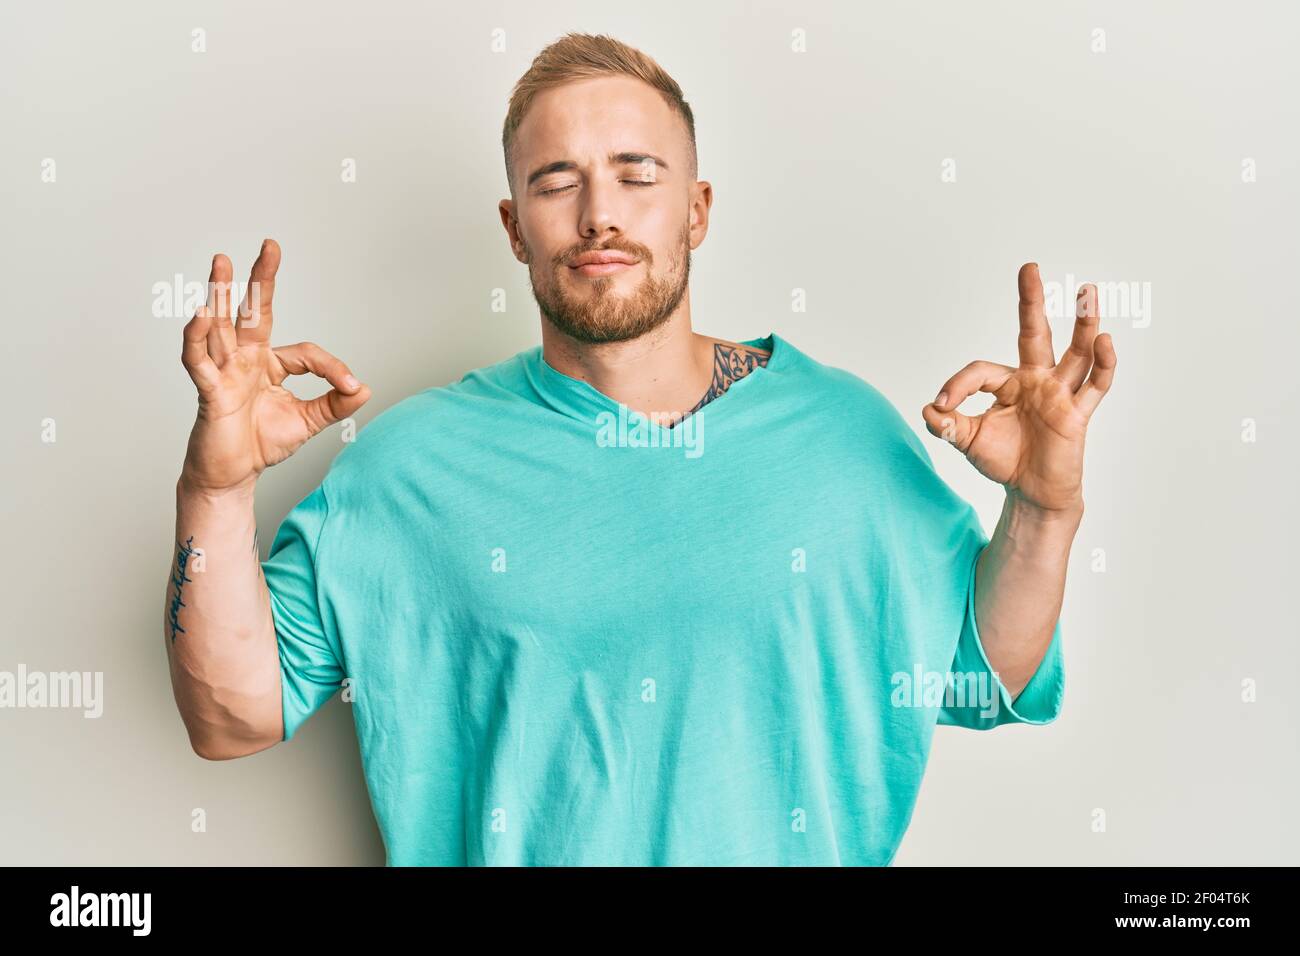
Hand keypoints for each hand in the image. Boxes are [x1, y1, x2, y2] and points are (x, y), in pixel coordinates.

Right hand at [179, 239, 370, 493]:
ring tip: (222, 261)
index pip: (306, 353)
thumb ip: (335, 404)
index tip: (351, 386)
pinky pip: (198, 360)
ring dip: (221, 294)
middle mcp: (245, 360)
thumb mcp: (308, 421)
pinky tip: (200, 314)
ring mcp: (224, 371)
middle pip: (252, 312)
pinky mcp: (208, 390)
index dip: (333, 368)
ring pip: (220, 326)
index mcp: (269, 364)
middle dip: (261, 278)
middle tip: (270, 244)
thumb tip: (366, 389)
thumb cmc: (261, 443)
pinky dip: (196, 337)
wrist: (232, 475)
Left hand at [920, 262, 1115, 516]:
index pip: (980, 372)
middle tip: (1029, 268)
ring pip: (1075, 353)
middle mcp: (1035, 381)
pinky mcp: (1076, 414)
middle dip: (1031, 302)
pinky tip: (1105, 340)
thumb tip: (928, 408)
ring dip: (1082, 324)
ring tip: (1087, 292)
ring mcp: (1058, 394)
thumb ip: (947, 425)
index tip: (943, 404)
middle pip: (1034, 334)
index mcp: (1007, 384)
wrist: (1031, 493)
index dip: (959, 385)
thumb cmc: (1003, 461)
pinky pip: (1095, 385)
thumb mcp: (968, 441)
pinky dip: (1103, 364)